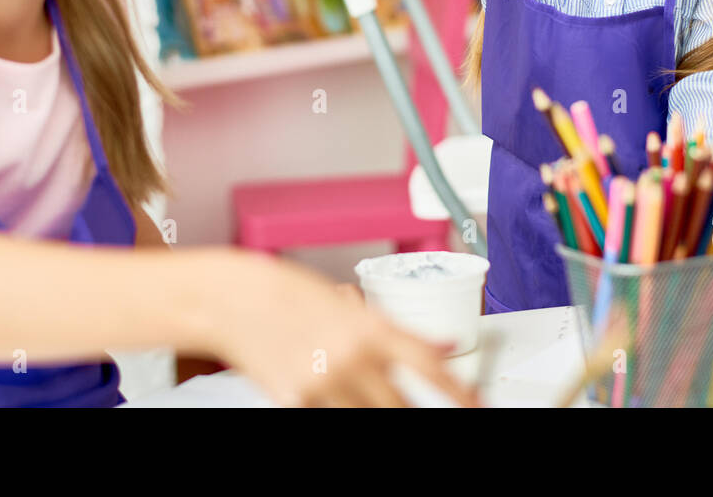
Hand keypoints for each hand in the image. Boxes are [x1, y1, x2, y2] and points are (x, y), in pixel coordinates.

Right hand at [213, 252, 478, 407]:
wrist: (236, 298)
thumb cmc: (291, 293)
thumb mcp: (351, 304)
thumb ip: (397, 330)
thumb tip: (444, 345)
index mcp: (370, 328)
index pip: (429, 366)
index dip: (460, 392)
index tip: (476, 406)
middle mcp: (351, 357)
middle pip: (403, 407)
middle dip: (415, 414)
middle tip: (417, 409)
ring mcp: (323, 384)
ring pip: (369, 418)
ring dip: (376, 413)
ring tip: (368, 396)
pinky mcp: (295, 402)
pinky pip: (329, 418)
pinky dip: (337, 409)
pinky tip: (328, 392)